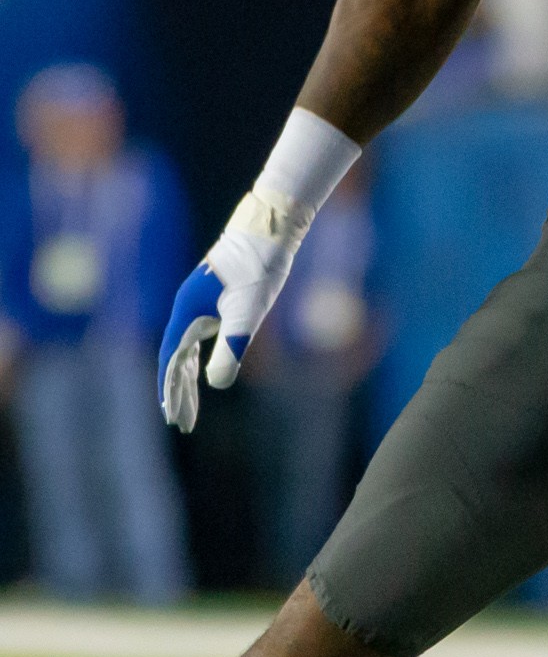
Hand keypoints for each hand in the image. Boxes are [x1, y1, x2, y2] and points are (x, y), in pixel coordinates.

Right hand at [157, 192, 313, 431]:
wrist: (268, 232)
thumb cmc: (258, 269)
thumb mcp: (249, 312)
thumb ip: (232, 347)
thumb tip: (217, 384)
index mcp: (188, 313)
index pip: (172, 360)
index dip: (171, 389)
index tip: (172, 416)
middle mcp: (186, 309)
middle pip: (176, 360)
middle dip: (178, 393)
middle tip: (182, 423)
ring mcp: (197, 305)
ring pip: (185, 350)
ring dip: (186, 379)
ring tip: (188, 407)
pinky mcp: (212, 301)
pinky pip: (197, 339)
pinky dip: (196, 360)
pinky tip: (201, 372)